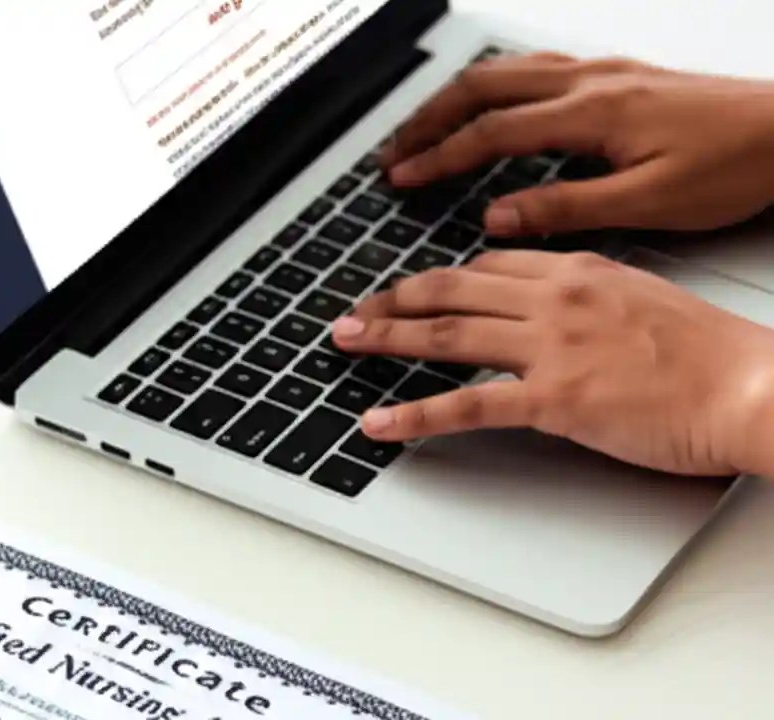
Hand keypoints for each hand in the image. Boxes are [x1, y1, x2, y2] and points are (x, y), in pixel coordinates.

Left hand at [331, 251, 773, 476]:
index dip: (439, 278)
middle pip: (451, 290)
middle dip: (393, 299)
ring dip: (386, 338)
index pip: (488, 264)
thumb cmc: (711, 355)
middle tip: (353, 310)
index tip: (410, 289)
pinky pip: (465, 404)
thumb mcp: (642, 302)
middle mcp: (555, 299)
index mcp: (578, 271)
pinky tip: (381, 422)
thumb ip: (590, 301)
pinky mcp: (553, 399)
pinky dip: (414, 413)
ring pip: (446, 334)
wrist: (752, 387)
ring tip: (344, 344)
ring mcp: (550, 347)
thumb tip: (558, 316)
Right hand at [382, 53, 773, 236]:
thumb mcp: (650, 202)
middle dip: (429, 119)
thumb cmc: (736, 165)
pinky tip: (491, 102)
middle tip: (394, 150)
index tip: (402, 177)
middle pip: (483, 86)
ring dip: (457, 98)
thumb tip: (497, 215)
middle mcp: (590, 81)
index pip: (491, 132)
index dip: (439, 156)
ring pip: (506, 70)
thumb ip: (565, 207)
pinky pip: (535, 68)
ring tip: (424, 126)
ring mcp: (603, 71)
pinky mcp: (618, 74)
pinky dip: (495, 85)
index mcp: (592, 113)